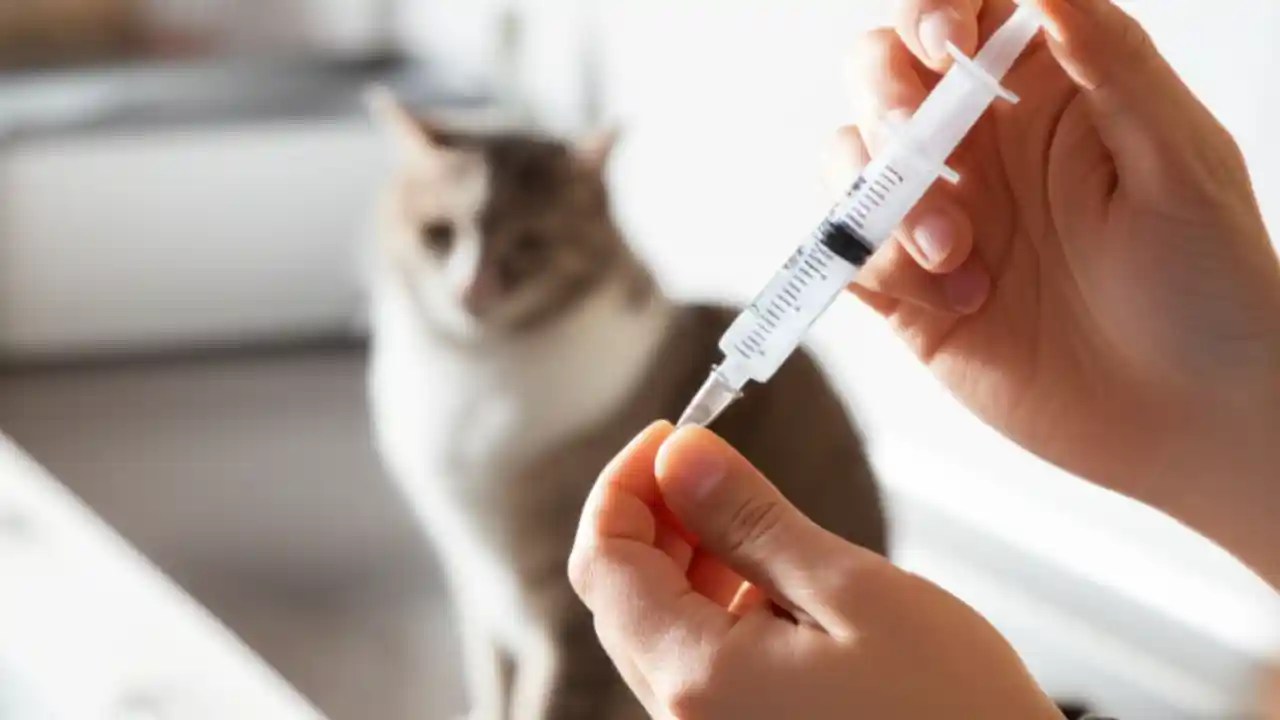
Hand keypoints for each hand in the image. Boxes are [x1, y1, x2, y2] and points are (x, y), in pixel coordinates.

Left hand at [569, 422, 1062, 719]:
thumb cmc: (954, 714)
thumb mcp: (854, 593)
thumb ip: (751, 520)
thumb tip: (681, 457)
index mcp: (699, 681)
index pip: (602, 563)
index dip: (624, 484)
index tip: (670, 436)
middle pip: (621, 597)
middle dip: (654, 515)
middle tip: (712, 464)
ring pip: (657, 630)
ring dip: (685, 560)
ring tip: (751, 519)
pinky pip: (697, 668)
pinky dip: (715, 609)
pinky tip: (771, 585)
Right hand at [840, 0, 1279, 578]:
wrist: (1188, 420)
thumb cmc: (1210, 288)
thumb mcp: (1179, 161)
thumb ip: (1111, 60)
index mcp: (1050, 98)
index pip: (967, 17)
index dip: (935, 11)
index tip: (944, 44)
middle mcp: (984, 150)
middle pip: (883, 75)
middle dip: (884, 95)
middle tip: (915, 138)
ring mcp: (941, 220)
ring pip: (853, 163)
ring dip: (886, 197)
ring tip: (955, 250)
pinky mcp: (910, 294)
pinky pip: (852, 255)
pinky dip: (879, 267)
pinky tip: (958, 299)